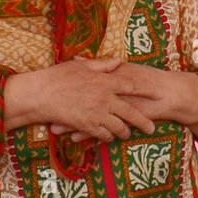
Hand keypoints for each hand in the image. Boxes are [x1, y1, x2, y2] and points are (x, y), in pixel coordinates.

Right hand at [20, 57, 157, 142]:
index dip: (147, 90)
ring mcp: (96, 114)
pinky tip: (109, 137)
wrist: (37, 95)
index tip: (159, 94)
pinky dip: (107, 136)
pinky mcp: (86, 126)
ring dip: (124, 132)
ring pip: (118, 127)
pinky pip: (103, 135)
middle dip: (143, 122)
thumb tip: (118, 61)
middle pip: (131, 113)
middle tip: (152, 128)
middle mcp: (104, 99)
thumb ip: (102, 65)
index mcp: (104, 82)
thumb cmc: (57, 77)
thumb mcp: (80, 66)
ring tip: (128, 134)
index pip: (132, 86)